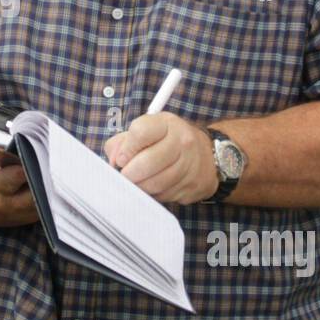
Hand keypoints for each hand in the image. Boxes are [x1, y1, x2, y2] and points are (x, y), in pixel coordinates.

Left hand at [104, 113, 218, 204]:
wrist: (206, 155)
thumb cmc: (166, 141)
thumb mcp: (145, 131)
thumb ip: (122, 143)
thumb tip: (114, 163)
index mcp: (168, 124)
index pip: (140, 132)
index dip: (125, 149)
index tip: (121, 158)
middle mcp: (183, 142)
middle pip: (147, 162)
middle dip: (129, 174)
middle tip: (125, 176)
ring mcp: (191, 165)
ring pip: (155, 183)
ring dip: (140, 186)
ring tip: (137, 182)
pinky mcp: (193, 186)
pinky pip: (165, 196)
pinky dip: (154, 194)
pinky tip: (154, 186)